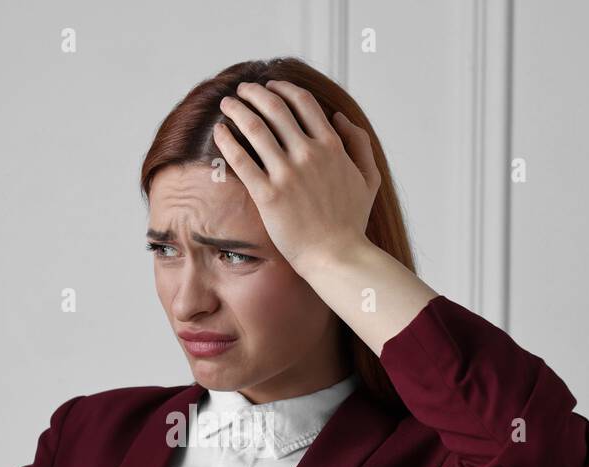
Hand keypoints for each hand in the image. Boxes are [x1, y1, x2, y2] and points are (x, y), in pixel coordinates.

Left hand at [212, 80, 380, 274]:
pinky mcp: (268, 195)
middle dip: (255, 93)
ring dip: (237, 109)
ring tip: (226, 104)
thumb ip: (359, 143)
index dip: (283, 88)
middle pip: (275, 108)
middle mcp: (309, 154)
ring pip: (255, 128)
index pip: (303, 103)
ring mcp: (287, 174)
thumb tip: (339, 117)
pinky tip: (219, 131)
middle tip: (242, 89)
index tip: (270, 87)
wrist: (336, 256)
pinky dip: (227, 140)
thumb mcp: (368, 179)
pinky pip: (241, 159)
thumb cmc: (351, 223)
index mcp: (332, 146)